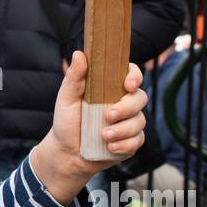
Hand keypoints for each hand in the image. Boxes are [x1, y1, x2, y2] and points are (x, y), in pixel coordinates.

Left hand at [30, 51, 145, 205]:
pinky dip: (125, 144)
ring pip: (139, 121)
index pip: (131, 74)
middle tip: (108, 115)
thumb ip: (74, 77)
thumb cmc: (67, 121)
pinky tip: (110, 147)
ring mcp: (129, 122)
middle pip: (140, 98)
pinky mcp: (131, 142)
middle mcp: (124, 103)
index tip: (128, 84)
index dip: (135, 76)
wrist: (66, 153)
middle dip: (126, 107)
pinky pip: (138, 140)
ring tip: (104, 136)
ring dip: (122, 130)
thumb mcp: (67, 98)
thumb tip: (79, 53)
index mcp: (110, 88)